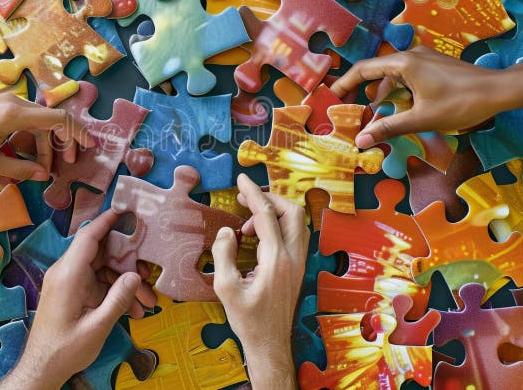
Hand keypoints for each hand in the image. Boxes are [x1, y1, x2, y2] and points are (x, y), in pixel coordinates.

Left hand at [0, 91, 95, 179]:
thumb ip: (17, 168)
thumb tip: (42, 176)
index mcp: (15, 116)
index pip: (60, 119)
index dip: (78, 133)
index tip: (90, 148)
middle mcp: (17, 104)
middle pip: (53, 121)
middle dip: (64, 144)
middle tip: (66, 166)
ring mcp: (8, 101)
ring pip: (40, 121)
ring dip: (48, 143)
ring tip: (43, 167)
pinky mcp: (0, 104)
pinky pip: (28, 118)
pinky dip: (36, 135)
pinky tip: (28, 153)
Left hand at [0, 211, 157, 389]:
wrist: (42, 369)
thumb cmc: (64, 350)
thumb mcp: (97, 327)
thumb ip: (118, 299)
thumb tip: (136, 276)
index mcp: (68, 275)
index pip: (89, 237)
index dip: (108, 221)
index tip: (127, 210)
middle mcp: (66, 272)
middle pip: (102, 252)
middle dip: (129, 261)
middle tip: (150, 271)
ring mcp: (70, 281)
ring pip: (104, 270)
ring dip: (126, 282)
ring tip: (147, 302)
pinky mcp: (74, 292)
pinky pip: (99, 283)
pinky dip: (117, 293)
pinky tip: (134, 310)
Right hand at [212, 173, 308, 389]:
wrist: (270, 343)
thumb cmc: (248, 320)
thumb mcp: (225, 289)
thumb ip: (223, 255)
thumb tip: (228, 232)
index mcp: (276, 260)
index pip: (267, 215)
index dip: (253, 193)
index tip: (241, 179)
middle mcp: (293, 257)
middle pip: (292, 211)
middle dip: (269, 198)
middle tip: (246, 199)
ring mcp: (299, 262)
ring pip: (297, 222)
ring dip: (274, 212)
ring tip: (248, 223)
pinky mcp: (297, 267)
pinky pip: (294, 234)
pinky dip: (277, 225)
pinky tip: (257, 236)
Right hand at [331, 46, 504, 147]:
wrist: (500, 91)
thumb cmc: (461, 103)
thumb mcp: (421, 119)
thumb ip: (389, 128)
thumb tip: (360, 140)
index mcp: (404, 63)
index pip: (363, 69)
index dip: (344, 84)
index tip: (331, 98)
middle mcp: (411, 56)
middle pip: (376, 73)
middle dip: (363, 93)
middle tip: (352, 113)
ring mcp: (425, 59)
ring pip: (393, 77)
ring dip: (384, 96)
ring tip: (378, 118)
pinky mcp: (435, 66)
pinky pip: (407, 77)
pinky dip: (399, 93)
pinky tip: (402, 110)